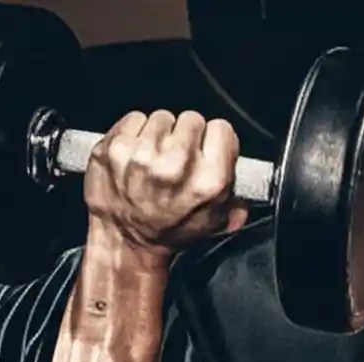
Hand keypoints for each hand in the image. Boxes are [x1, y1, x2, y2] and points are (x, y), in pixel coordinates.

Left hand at [84, 110, 249, 257]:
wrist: (127, 243)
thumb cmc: (171, 231)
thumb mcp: (217, 220)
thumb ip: (236, 193)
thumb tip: (249, 177)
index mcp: (208, 181)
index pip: (221, 128)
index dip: (214, 139)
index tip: (206, 151)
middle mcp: (176, 165)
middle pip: (191, 119)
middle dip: (187, 136)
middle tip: (178, 159)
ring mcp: (141, 155)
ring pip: (161, 117)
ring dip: (160, 135)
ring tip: (155, 160)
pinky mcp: (114, 148)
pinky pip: (134, 119)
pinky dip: (135, 133)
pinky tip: (136, 155)